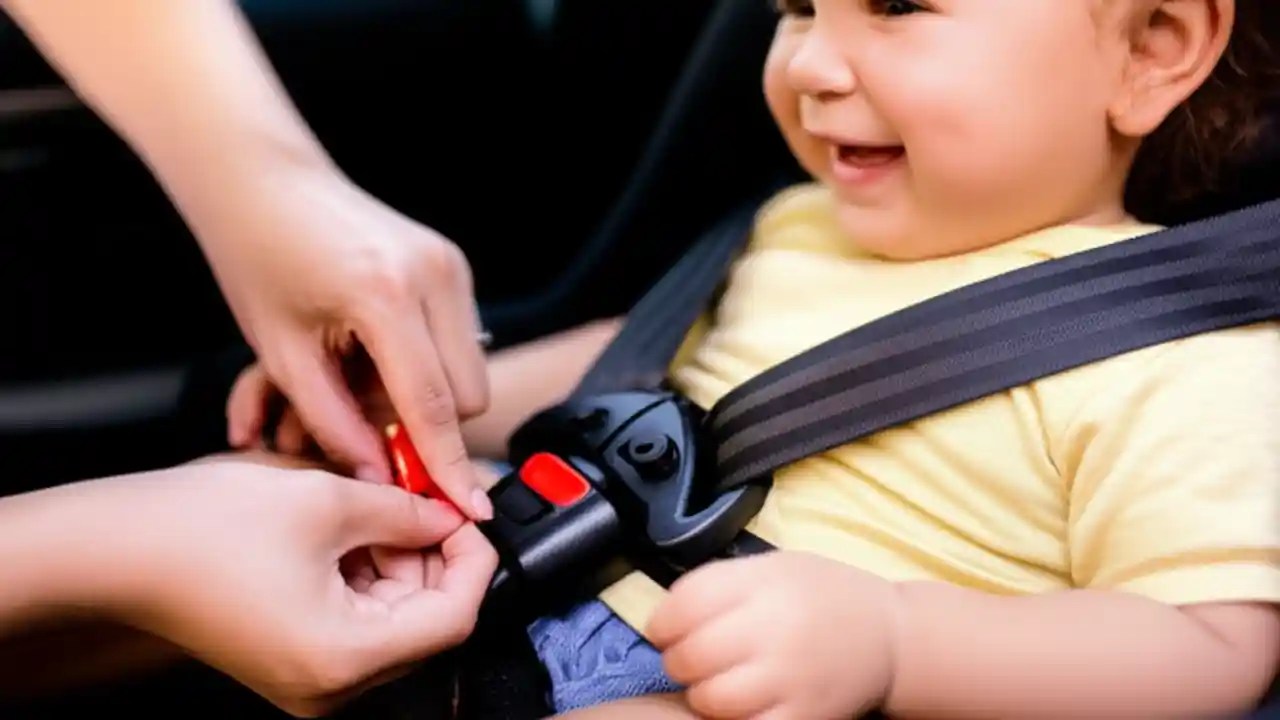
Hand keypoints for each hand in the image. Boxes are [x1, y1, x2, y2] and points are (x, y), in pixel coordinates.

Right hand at [76, 455, 496, 716]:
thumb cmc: (203, 529)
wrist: (118, 548)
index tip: (464, 513)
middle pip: (425, 620)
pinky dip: (365, 572)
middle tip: (424, 497)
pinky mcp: (292, 659)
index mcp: (345, 658)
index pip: (454, 618)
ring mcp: (309, 678)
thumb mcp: (328, 502)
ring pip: (393, 616)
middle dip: (432, 554)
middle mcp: (330, 686)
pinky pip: (356, 619)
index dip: (470, 558)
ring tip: (374, 506)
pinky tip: (346, 530)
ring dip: (397, 558)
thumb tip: (449, 516)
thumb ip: (407, 512)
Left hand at [195, 167, 491, 519]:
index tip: (470, 509)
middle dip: (424, 423)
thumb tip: (377, 473)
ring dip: (419, 390)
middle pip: (467, 395)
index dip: (449, 465)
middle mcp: (432, 275)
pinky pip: (456, 340)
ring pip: (466, 370)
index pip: (434, 405)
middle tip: (360, 415)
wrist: (264, 183)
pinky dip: (420, 360)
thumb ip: (334, 422)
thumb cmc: (259, 255)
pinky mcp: (451, 263)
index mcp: (384, 295)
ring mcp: (449, 264)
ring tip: (355, 369)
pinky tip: (371, 344)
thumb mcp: (282, 352)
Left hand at [646, 552, 900, 719]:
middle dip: (678, 660)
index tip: (666, 630)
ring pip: (710, 699)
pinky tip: (746, 704)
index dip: (662, 622)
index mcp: (764, 583)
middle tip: (693, 658)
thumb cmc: (823, 595)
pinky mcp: (804, 716)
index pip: (684, 604)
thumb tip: (666, 614)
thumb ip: (722, 584)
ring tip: (719, 682)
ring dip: (702, 694)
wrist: (890, 636)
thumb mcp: (773, 567)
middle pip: (690, 655)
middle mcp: (775, 628)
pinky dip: (736, 719)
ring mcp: (790, 677)